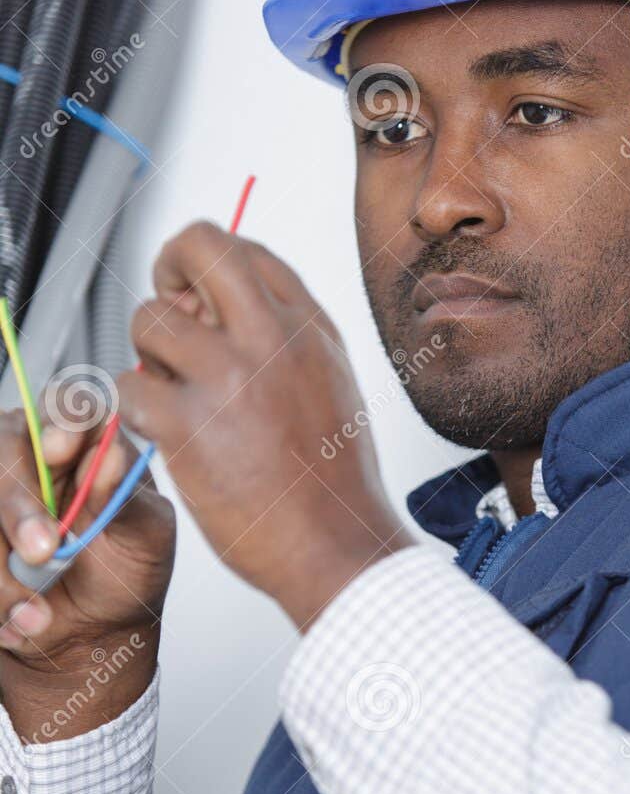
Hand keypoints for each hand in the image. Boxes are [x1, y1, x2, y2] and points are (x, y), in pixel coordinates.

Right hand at [0, 405, 174, 739]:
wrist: (92, 637)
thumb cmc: (126, 574)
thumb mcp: (145, 540)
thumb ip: (125, 499)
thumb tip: (108, 457)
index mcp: (88, 444)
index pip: (68, 406)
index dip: (60, 421)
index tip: (60, 450)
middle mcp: (32, 456)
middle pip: (6, 448)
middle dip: (19, 504)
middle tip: (43, 551)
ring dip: (4, 570)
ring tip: (39, 615)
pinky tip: (21, 621)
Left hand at [119, 221, 414, 631]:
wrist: (337, 547)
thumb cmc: (333, 481)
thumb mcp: (331, 383)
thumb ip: (286, 338)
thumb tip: (226, 306)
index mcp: (308, 327)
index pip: (244, 247)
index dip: (206, 267)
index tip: (199, 300)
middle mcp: (270, 338)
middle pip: (197, 246)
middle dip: (168, 269)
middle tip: (167, 311)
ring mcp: (227, 378)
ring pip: (147, 320)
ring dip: (145, 357)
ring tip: (173, 397)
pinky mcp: (187, 426)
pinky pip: (129, 387)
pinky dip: (136, 412)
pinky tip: (166, 437)